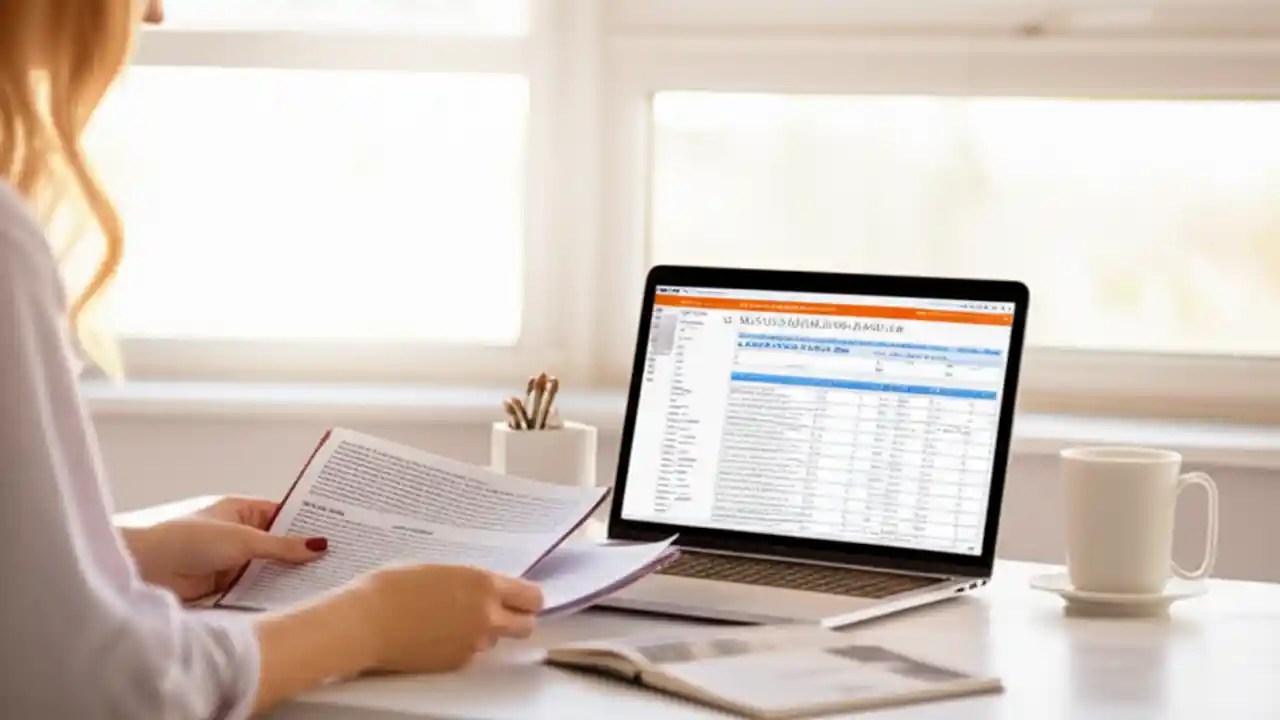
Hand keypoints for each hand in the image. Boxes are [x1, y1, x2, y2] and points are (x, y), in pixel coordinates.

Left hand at [122, 496, 325, 600]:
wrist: (146, 568)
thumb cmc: (188, 539)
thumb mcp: (243, 539)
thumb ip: (282, 546)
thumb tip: (319, 544)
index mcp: (243, 510)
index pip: (285, 514)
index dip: (310, 521)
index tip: (339, 530)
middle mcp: (240, 533)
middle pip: (281, 543)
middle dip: (304, 552)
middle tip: (341, 559)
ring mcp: (234, 561)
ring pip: (271, 567)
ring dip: (290, 575)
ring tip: (328, 580)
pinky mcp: (227, 586)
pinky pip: (257, 588)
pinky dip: (273, 592)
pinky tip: (297, 598)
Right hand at [354, 565, 543, 672]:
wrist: (364, 623)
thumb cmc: (392, 587)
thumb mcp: (439, 569)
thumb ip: (469, 580)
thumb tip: (482, 587)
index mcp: (483, 585)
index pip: (532, 596)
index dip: (527, 598)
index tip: (520, 597)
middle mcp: (485, 617)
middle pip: (526, 625)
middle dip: (517, 619)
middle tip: (499, 612)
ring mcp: (472, 644)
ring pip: (495, 640)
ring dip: (485, 632)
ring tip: (453, 621)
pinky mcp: (455, 664)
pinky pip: (470, 654)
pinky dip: (461, 646)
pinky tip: (436, 635)